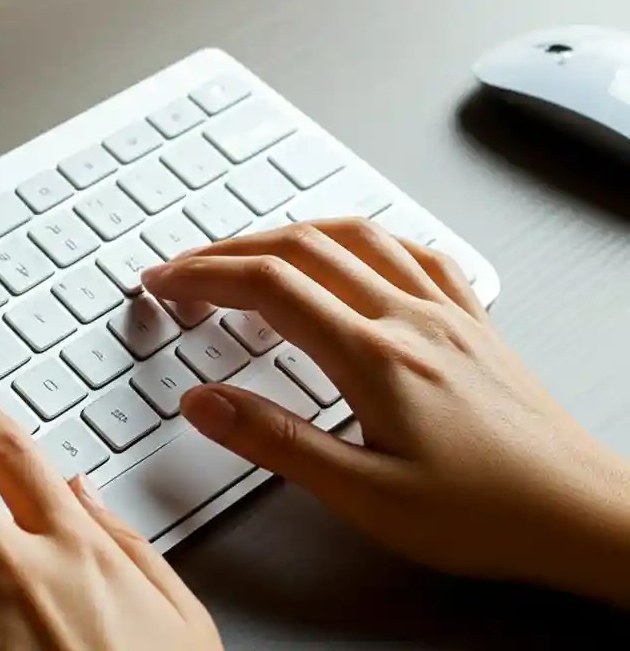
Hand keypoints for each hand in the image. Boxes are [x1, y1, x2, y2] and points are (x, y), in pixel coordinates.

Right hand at [142, 218, 629, 605]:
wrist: (581, 514)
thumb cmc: (486, 514)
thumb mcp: (364, 496)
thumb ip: (276, 442)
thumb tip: (204, 403)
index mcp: (374, 358)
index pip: (268, 287)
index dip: (203, 276)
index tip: (164, 282)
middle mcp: (409, 319)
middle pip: (301, 249)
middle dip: (229, 249)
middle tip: (184, 267)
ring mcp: (446, 313)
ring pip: (355, 237)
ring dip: (290, 231)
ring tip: (251, 248)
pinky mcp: (473, 322)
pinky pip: (414, 251)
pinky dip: (365, 238)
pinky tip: (356, 251)